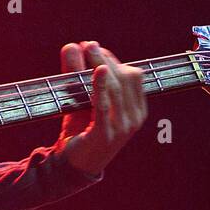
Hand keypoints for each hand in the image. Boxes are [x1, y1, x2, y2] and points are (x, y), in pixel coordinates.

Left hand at [55, 41, 146, 176]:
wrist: (72, 165)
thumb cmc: (80, 130)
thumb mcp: (81, 99)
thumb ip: (77, 75)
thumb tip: (72, 46)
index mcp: (137, 110)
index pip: (133, 76)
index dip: (114, 59)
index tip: (95, 48)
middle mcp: (134, 118)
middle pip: (125, 78)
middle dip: (106, 58)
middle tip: (88, 44)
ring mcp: (122, 128)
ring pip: (116, 88)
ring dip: (100, 65)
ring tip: (86, 49)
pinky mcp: (105, 134)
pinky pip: (104, 106)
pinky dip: (101, 86)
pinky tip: (97, 71)